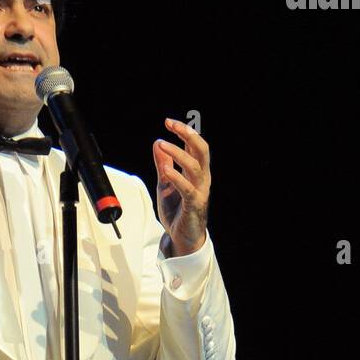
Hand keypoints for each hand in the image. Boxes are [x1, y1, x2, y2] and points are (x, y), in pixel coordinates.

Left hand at [152, 119, 210, 255]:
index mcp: (196, 172)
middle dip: (188, 134)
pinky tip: (166, 171)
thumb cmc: (176, 211)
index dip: (183, 132)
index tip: (168, 122)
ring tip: (163, 144)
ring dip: (178, 153)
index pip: (194, 146)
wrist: (182, 237)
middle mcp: (201, 179)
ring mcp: (200, 191)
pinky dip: (177, 178)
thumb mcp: (165, 183)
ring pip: (195, 166)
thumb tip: (157, 143)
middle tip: (173, 125)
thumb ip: (163, 165)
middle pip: (201, 150)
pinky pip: (188, 189)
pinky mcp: (194, 205)